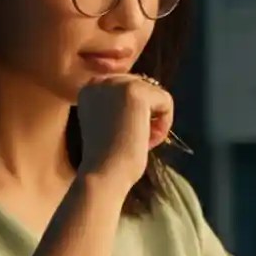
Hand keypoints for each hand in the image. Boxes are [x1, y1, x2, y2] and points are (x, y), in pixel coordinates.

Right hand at [75, 74, 173, 193]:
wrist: (103, 174)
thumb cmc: (108, 159)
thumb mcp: (109, 123)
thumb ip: (121, 105)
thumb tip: (150, 95)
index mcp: (90, 88)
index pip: (128, 88)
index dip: (134, 114)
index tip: (123, 136)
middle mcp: (101, 81)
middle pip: (144, 88)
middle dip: (146, 116)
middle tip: (133, 141)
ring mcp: (117, 84)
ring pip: (156, 95)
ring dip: (155, 122)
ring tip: (139, 141)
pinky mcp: (135, 91)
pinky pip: (166, 101)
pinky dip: (164, 124)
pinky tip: (147, 140)